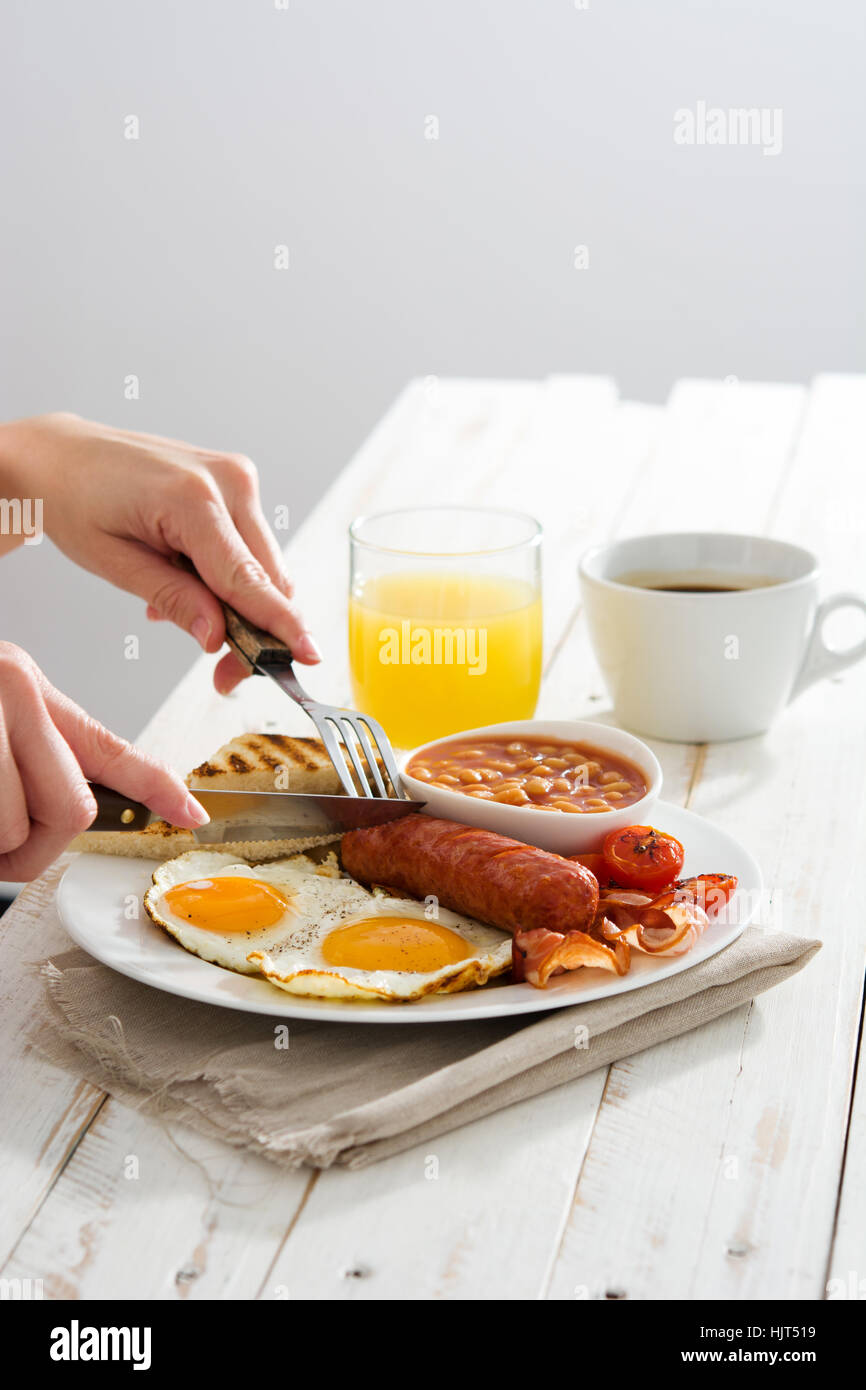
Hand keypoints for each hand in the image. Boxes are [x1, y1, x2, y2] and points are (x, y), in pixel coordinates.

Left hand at [0, 413, 319, 693]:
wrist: (62, 455)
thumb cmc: (74, 501)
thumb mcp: (113, 563)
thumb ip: (173, 599)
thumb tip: (218, 638)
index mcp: (192, 499)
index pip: (247, 578)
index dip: (280, 624)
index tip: (309, 656)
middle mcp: (227, 480)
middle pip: (268, 577)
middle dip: (257, 631)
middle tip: (224, 675)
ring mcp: (236, 476)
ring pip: (265, 565)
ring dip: (242, 605)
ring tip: (188, 613)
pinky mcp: (236, 481)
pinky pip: (250, 545)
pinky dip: (231, 576)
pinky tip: (191, 582)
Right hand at [0, 643, 207, 879]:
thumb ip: (37, 754)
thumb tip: (80, 810)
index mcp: (23, 682)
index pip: (110, 746)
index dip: (158, 786)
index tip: (192, 812)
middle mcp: (7, 688)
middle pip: (68, 808)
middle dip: (31, 847)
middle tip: (0, 850)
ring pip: (12, 828)